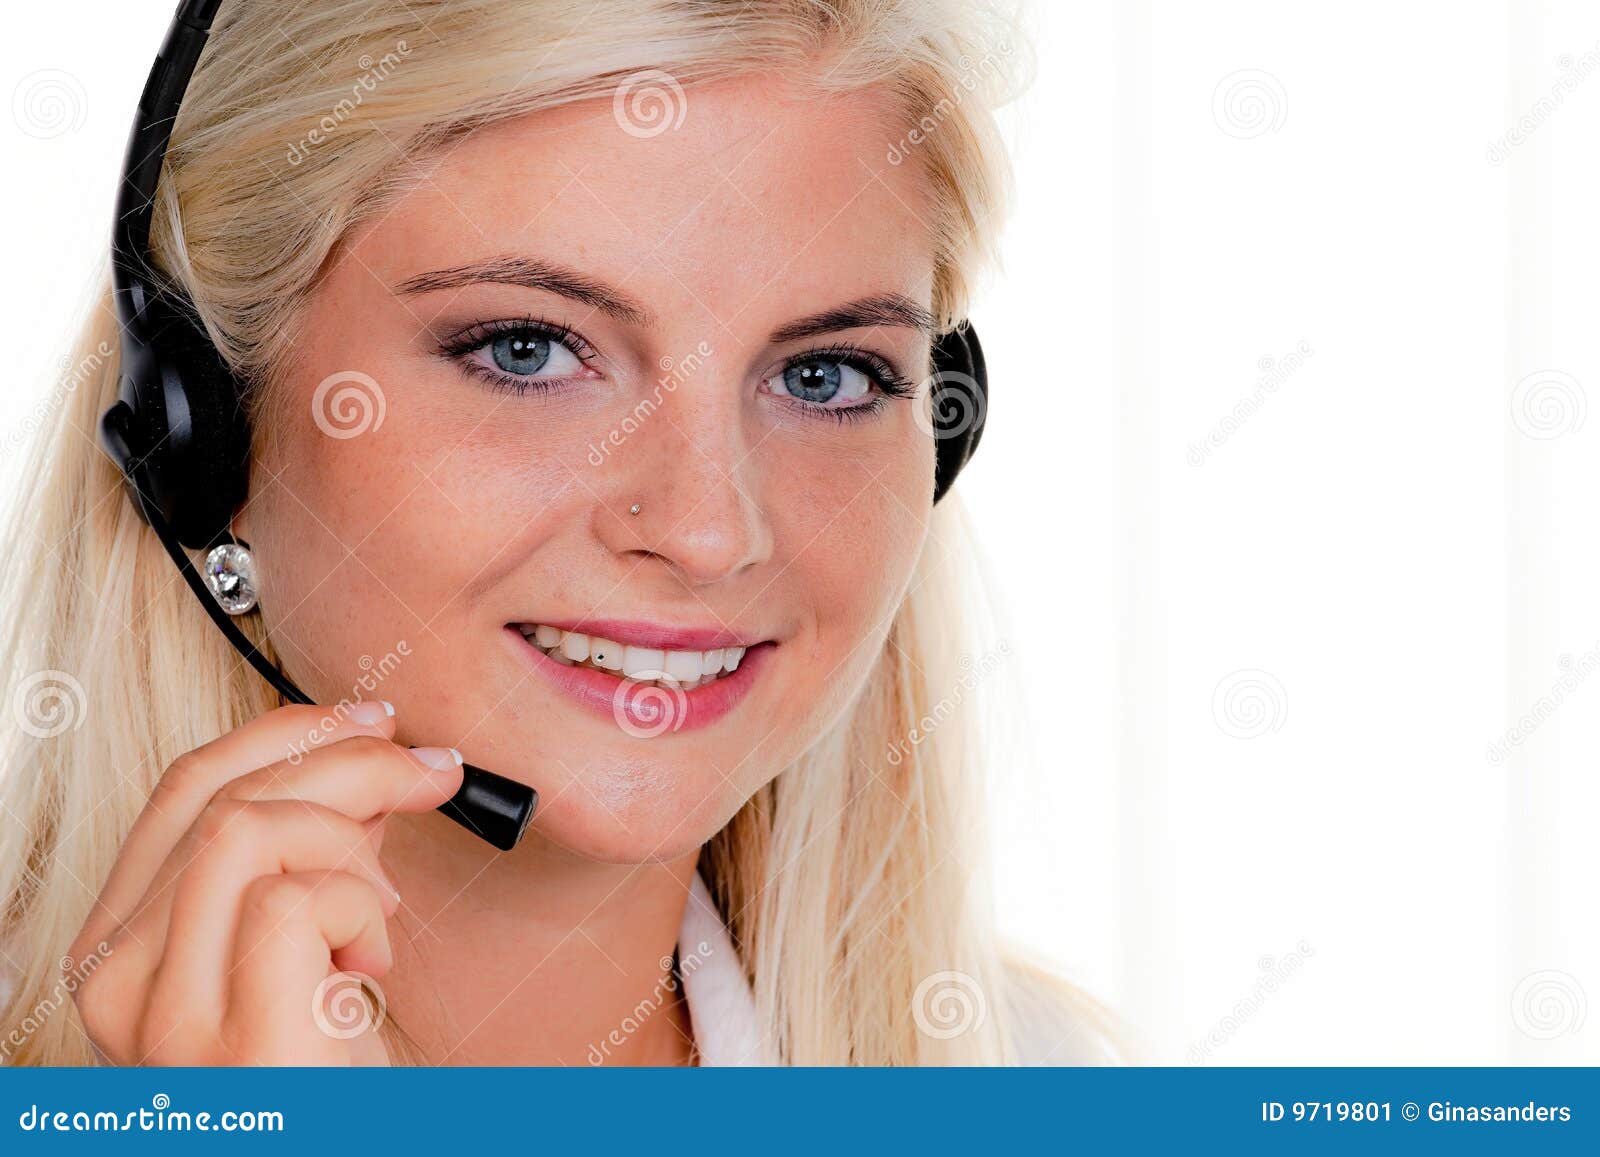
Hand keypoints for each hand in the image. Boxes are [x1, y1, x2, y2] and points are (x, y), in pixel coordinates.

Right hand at [66, 702, 462, 1064]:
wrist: (331, 1139)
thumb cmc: (326, 1071)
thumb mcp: (307, 941)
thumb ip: (314, 853)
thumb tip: (362, 760)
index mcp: (125, 948)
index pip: (185, 788)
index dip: (286, 732)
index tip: (371, 719)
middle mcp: (118, 982)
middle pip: (220, 794)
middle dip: (344, 758)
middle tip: (430, 773)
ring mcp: (165, 1018)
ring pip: (249, 830)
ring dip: (354, 844)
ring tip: (385, 912)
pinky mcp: (234, 1043)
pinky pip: (296, 900)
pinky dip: (363, 910)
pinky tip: (373, 966)